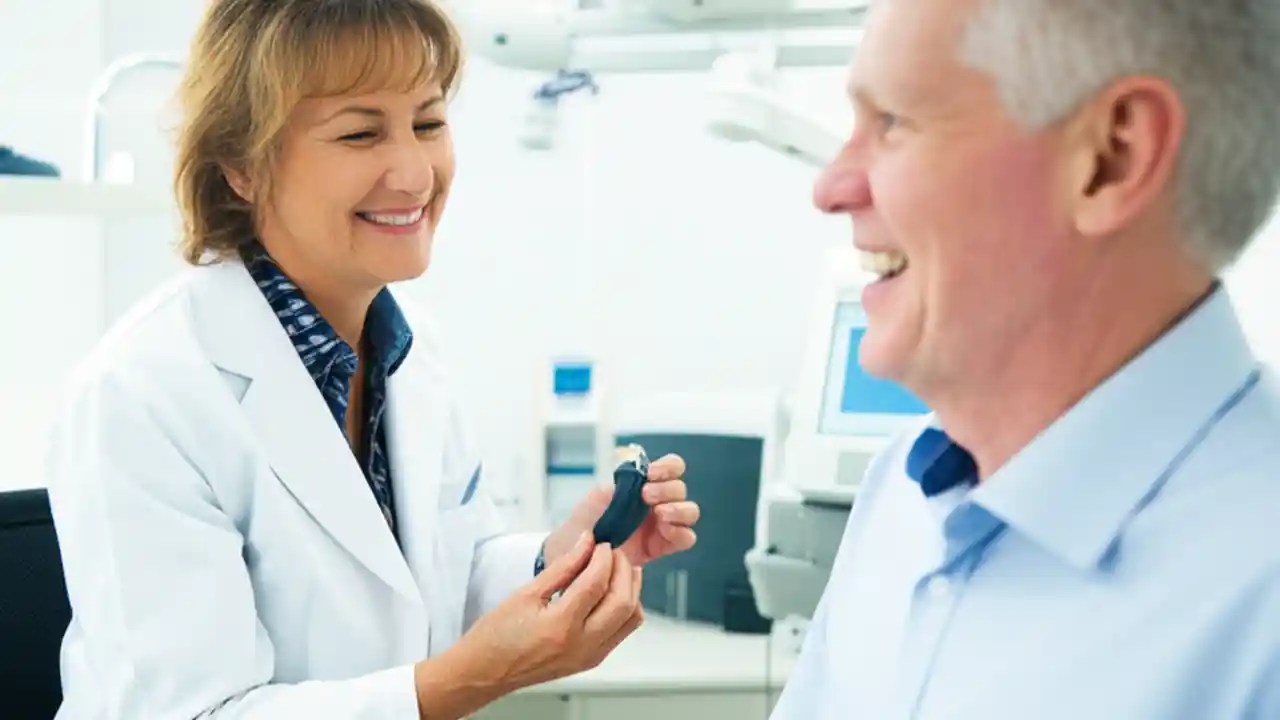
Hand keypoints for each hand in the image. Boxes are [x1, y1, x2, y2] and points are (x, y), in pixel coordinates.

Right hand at [415, 532, 642, 718]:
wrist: (485, 672)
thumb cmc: (497, 634)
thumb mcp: (526, 593)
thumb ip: (562, 567)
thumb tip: (586, 542)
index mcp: (561, 625)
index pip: (596, 584)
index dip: (603, 557)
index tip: (600, 542)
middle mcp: (581, 645)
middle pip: (622, 602)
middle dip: (623, 570)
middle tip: (612, 552)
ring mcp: (589, 656)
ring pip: (631, 619)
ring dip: (631, 590)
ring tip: (617, 570)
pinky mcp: (591, 661)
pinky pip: (622, 632)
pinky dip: (624, 608)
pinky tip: (611, 592)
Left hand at [544, 454, 698, 568]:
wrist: (577, 546)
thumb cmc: (586, 517)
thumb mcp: (601, 493)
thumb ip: (625, 482)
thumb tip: (643, 476)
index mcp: (647, 483)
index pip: (673, 467)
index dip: (668, 467)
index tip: (650, 473)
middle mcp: (659, 501)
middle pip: (681, 489)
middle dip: (666, 489)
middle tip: (645, 495)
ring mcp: (663, 524)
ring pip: (690, 512)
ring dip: (678, 509)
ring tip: (660, 513)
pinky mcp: (663, 546)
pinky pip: (686, 538)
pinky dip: (680, 531)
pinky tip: (664, 530)